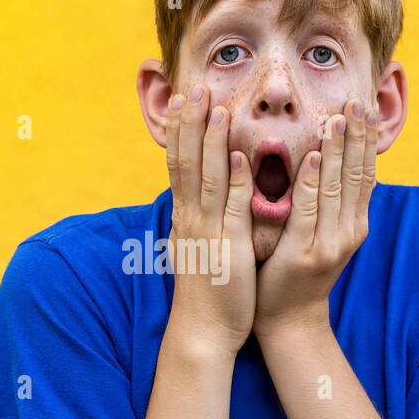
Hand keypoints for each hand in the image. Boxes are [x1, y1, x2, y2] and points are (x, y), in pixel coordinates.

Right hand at [163, 84, 256, 355]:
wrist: (204, 330)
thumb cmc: (209, 289)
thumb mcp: (202, 244)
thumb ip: (205, 215)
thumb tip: (207, 192)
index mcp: (185, 216)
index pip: (179, 163)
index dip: (182, 130)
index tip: (185, 98)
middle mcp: (191, 218)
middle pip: (186, 162)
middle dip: (190, 124)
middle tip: (194, 87)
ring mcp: (207, 231)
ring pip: (207, 178)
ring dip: (211, 141)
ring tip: (216, 108)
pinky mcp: (228, 247)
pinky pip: (232, 209)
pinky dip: (235, 181)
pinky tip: (240, 156)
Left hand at [254, 98, 378, 340]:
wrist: (289, 321)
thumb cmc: (298, 273)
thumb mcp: (323, 234)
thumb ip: (329, 202)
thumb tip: (333, 163)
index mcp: (354, 223)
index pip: (365, 172)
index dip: (366, 139)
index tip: (364, 105)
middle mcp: (349, 231)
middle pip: (357, 174)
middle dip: (357, 135)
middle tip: (356, 99)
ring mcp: (329, 243)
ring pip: (337, 187)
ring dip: (338, 150)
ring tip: (336, 116)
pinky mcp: (304, 254)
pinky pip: (310, 210)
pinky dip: (313, 181)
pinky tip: (314, 156)